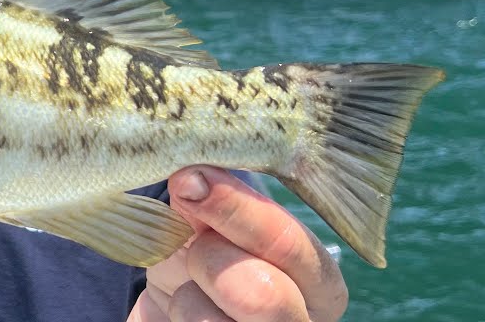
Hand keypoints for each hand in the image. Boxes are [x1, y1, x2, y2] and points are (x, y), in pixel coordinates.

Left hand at [128, 166, 347, 321]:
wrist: (177, 307)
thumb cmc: (204, 258)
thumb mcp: (209, 224)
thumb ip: (210, 200)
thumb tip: (192, 177)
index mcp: (319, 282)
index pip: (287, 243)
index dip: (235, 208)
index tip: (189, 179)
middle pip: (261, 295)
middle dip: (209, 260)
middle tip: (195, 249)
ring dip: (182, 294)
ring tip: (188, 286)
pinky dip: (166, 315)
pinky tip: (177, 311)